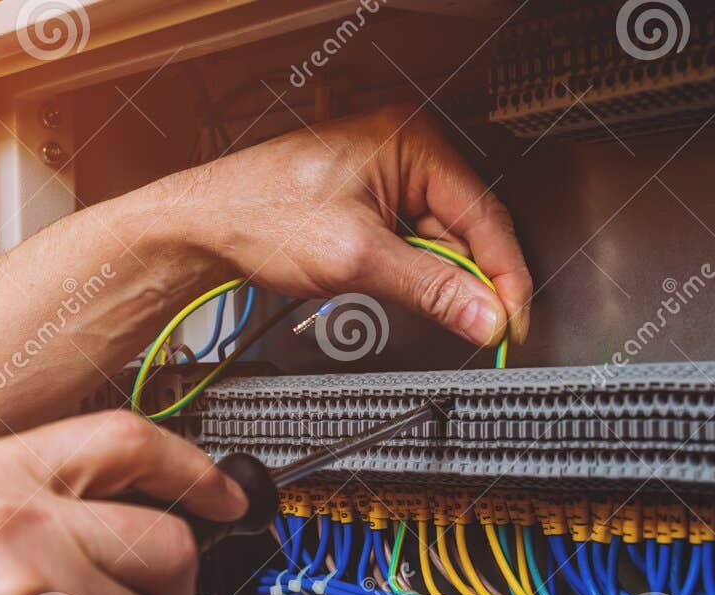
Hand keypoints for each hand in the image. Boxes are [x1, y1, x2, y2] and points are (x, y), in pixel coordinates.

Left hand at [171, 103, 530, 347]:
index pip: (484, 216)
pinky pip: (411, 244)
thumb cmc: (258, 215)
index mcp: (413, 141)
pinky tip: (408, 295)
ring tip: (434, 314)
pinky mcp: (370, 202)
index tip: (513, 322)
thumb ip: (430, 290)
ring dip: (440, 282)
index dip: (504, 277)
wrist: (201, 226)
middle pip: (466, 230)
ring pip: (439, 242)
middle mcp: (406, 151)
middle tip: (487, 332)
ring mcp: (388, 177)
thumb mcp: (357, 259)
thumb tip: (483, 316)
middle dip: (474, 282)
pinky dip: (415, 276)